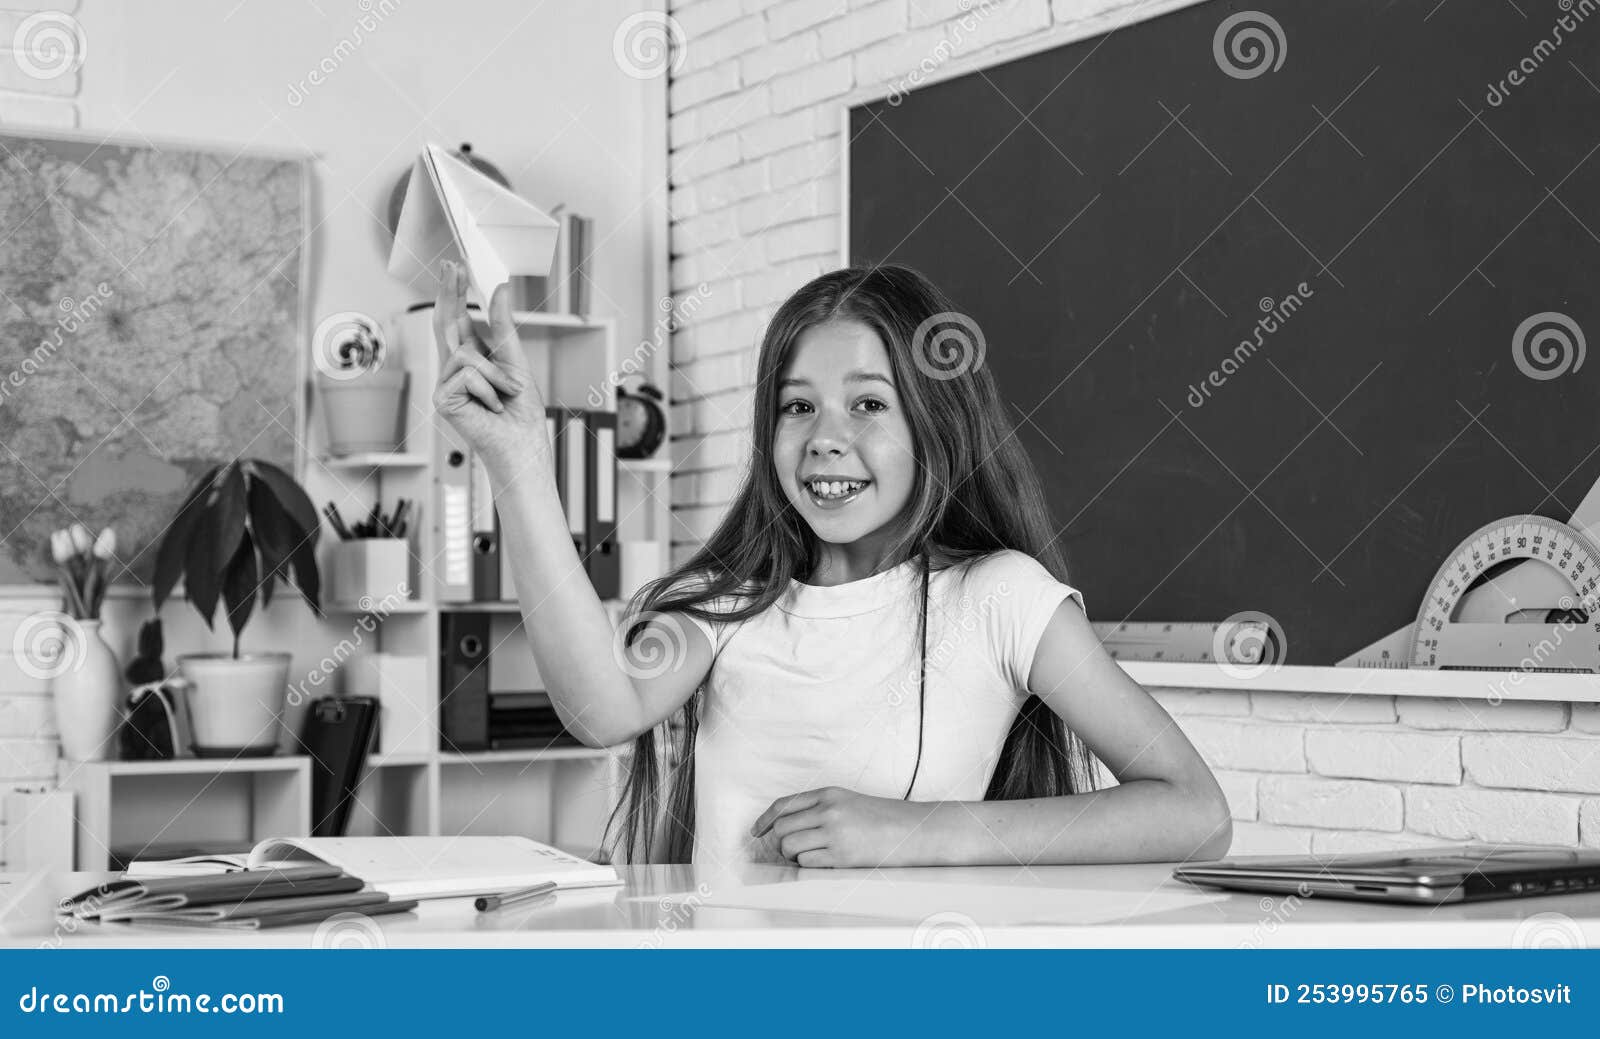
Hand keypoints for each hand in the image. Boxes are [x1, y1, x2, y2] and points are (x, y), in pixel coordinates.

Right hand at [430, 260, 549, 480]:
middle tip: (452, 265)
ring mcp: (445, 384)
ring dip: (496, 374)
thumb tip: (500, 289)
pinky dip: (489, 389)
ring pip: (465, 353)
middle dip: (450, 293)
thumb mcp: (516, 362)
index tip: (455, 267)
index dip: (454, 293)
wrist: (522, 446)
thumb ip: (503, 327)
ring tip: (506, 395)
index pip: (457, 320)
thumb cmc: (520, 412)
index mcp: (471, 359)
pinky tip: (492, 407)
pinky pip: (467, 374)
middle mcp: (453, 370)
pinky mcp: (443, 399)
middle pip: (445, 324)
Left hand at [751, 786, 937, 867]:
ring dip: (794, 855)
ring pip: (790, 846)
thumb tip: (788, 824)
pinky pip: (807, 863)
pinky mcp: (841, 855)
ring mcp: (834, 832)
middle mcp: (828, 810)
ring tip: (813, 855)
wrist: (912, 830)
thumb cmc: (882, 817)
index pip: (784, 805)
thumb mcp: (848, 801)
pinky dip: (809, 865)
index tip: (756, 831)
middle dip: (780, 842)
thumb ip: (820, 807)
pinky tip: (826, 862)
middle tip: (793, 849)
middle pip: (782, 828)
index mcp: (829, 794)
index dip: (765, 820)